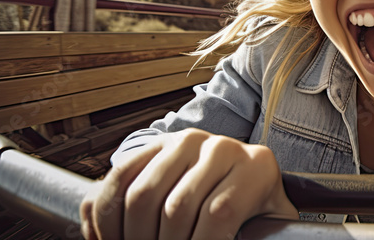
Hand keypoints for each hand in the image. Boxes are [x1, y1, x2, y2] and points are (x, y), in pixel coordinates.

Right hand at [80, 128, 298, 239]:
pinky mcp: (151, 145)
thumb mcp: (268, 223)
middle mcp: (220, 147)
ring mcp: (183, 142)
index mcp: (256, 166)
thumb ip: (264, 235)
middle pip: (176, 207)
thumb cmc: (254, 210)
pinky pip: (116, 180)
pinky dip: (105, 217)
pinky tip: (111, 238)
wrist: (236, 174)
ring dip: (130, 235)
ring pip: (140, 196)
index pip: (220, 214)